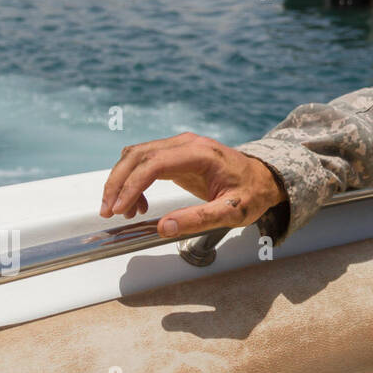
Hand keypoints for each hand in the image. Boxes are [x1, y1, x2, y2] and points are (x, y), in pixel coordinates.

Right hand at [100, 132, 285, 238]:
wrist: (264, 179)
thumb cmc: (252, 194)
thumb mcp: (233, 212)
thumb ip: (200, 219)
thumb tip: (164, 227)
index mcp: (202, 154)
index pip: (155, 163)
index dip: (132, 184)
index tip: (118, 208)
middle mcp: (187, 144)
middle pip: (138, 155)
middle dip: (117, 182)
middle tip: (108, 212)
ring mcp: (180, 147)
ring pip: (136, 156)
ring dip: (122, 182)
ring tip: (124, 213)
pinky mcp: (176, 155)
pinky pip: (144, 163)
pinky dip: (134, 182)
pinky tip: (140, 205)